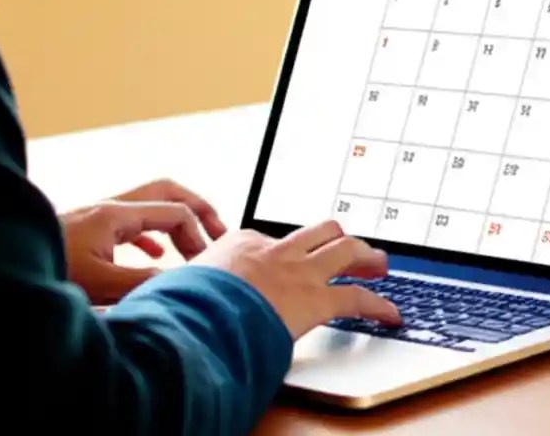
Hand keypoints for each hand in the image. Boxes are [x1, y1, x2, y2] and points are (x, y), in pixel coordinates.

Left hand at [61, 180, 227, 304]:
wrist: (3, 266)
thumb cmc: (47, 272)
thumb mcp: (100, 283)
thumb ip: (144, 279)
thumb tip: (179, 278)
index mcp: (116, 215)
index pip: (176, 211)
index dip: (199, 234)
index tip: (207, 262)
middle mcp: (109, 209)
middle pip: (167, 190)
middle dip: (198, 207)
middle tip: (219, 231)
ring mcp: (97, 217)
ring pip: (150, 204)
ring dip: (176, 220)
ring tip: (194, 245)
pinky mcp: (88, 231)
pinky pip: (133, 222)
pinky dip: (154, 234)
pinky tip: (157, 256)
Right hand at [192, 221, 401, 338]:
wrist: (195, 317)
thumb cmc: (180, 306)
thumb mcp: (172, 287)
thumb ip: (178, 288)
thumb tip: (157, 297)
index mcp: (240, 244)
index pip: (271, 241)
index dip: (286, 252)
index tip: (290, 260)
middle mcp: (275, 250)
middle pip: (319, 232)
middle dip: (339, 239)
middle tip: (354, 249)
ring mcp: (298, 271)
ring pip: (345, 250)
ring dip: (367, 256)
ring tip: (380, 265)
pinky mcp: (316, 299)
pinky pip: (357, 298)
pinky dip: (379, 305)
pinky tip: (391, 314)